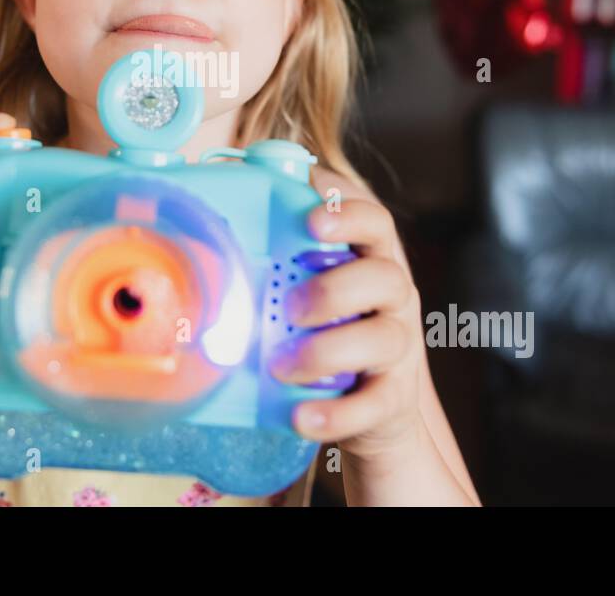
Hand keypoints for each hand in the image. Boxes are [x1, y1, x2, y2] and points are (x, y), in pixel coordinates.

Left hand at [270, 168, 424, 462]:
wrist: (371, 407)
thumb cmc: (328, 328)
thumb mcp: (310, 283)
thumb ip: (279, 249)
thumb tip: (216, 198)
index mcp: (371, 259)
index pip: (374, 221)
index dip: (348, 214)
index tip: (312, 218)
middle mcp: (394, 298)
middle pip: (384, 277)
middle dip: (334, 288)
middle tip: (290, 306)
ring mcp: (398, 349)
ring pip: (382, 339)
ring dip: (328, 350)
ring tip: (281, 364)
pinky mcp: (392, 399)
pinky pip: (373, 404)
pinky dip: (336, 412)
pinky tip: (301, 416)